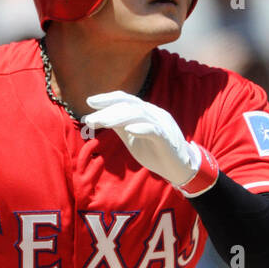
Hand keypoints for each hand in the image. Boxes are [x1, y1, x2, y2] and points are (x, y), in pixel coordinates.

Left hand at [82, 91, 200, 189]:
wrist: (179, 168)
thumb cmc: (155, 152)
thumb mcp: (132, 138)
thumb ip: (120, 127)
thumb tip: (101, 117)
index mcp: (146, 112)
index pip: (126, 100)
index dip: (108, 98)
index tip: (90, 102)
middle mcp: (154, 113)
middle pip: (130, 105)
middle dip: (108, 109)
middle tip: (90, 119)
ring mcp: (162, 124)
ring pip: (139, 114)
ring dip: (118, 117)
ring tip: (102, 122)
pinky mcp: (167, 139)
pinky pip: (154, 130)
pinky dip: (141, 128)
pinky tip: (128, 129)